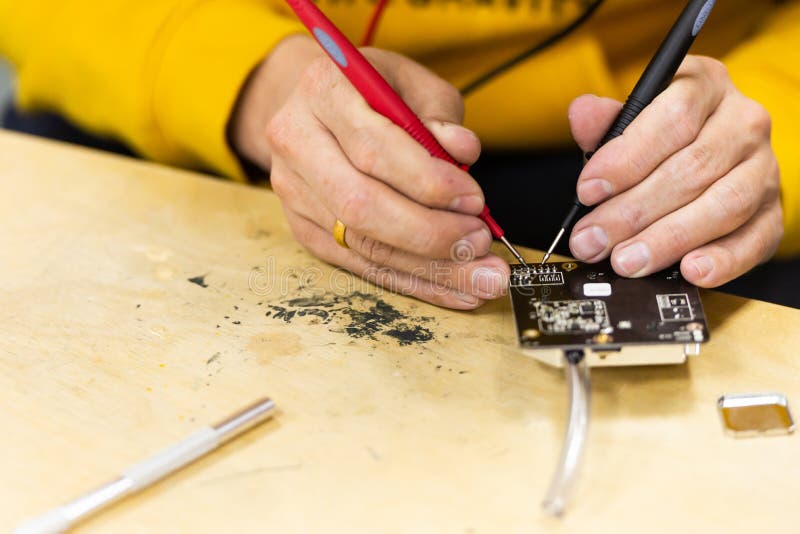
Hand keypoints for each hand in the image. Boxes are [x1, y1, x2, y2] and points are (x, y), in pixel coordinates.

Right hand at [229, 36, 508, 308]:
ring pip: (361, 244)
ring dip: (428, 269)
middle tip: (479, 244)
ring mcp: (293, 191)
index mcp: (323, 90)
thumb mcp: (413, 83)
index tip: (473, 199)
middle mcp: (296, 141)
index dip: (427, 181)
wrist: (318, 108)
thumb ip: (439, 113)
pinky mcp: (303, 229)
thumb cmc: (376, 93)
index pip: (373, 148)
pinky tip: (453, 288)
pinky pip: (360, 266)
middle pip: (360, 204)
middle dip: (429, 233)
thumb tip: (463, 152)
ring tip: (481, 277)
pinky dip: (412, 281)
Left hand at [567, 55, 782, 285]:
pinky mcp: (772, 212)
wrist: (717, 157)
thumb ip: (605, 122)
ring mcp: (764, 169)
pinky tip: (691, 271)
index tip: (588, 190)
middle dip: (633, 211)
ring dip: (668, 239)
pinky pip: (754, 239)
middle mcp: (743, 122)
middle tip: (594, 239)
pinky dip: (723, 260)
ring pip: (722, 205)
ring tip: (627, 260)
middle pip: (692, 168)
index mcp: (705, 86)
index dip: (627, 157)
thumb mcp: (631, 121)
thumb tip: (582, 113)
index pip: (674, 116)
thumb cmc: (664, 138)